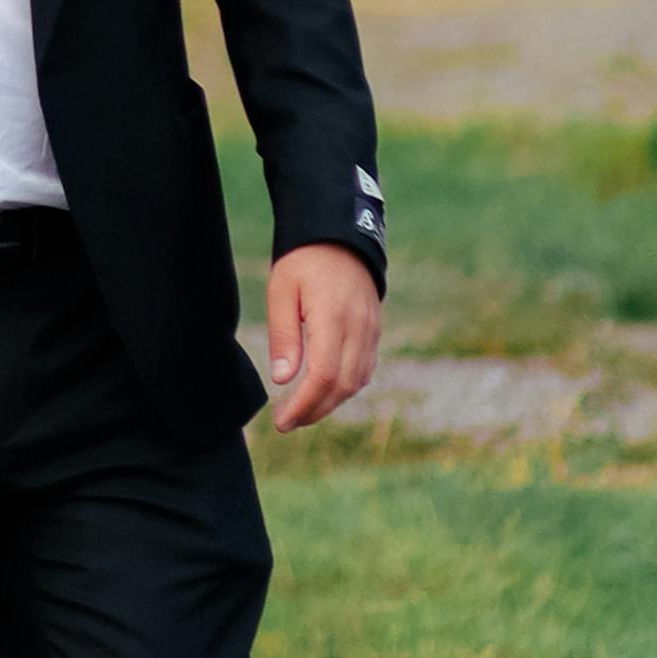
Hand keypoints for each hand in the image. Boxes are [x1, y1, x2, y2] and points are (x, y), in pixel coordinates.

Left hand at [265, 243, 382, 428]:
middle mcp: (358, 328)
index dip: (304, 405)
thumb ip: (284, 336)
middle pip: (343, 386)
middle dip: (316, 410)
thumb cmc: (303, 260)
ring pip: (357, 381)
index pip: (323, 376)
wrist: (338, 235)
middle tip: (288, 422)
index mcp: (333, 317)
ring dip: (331, 402)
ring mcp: (371, 329)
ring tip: (303, 410)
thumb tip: (282, 379)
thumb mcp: (282, 291)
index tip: (283, 421)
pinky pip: (365, 368)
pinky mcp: (374, 329)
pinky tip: (325, 390)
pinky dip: (346, 386)